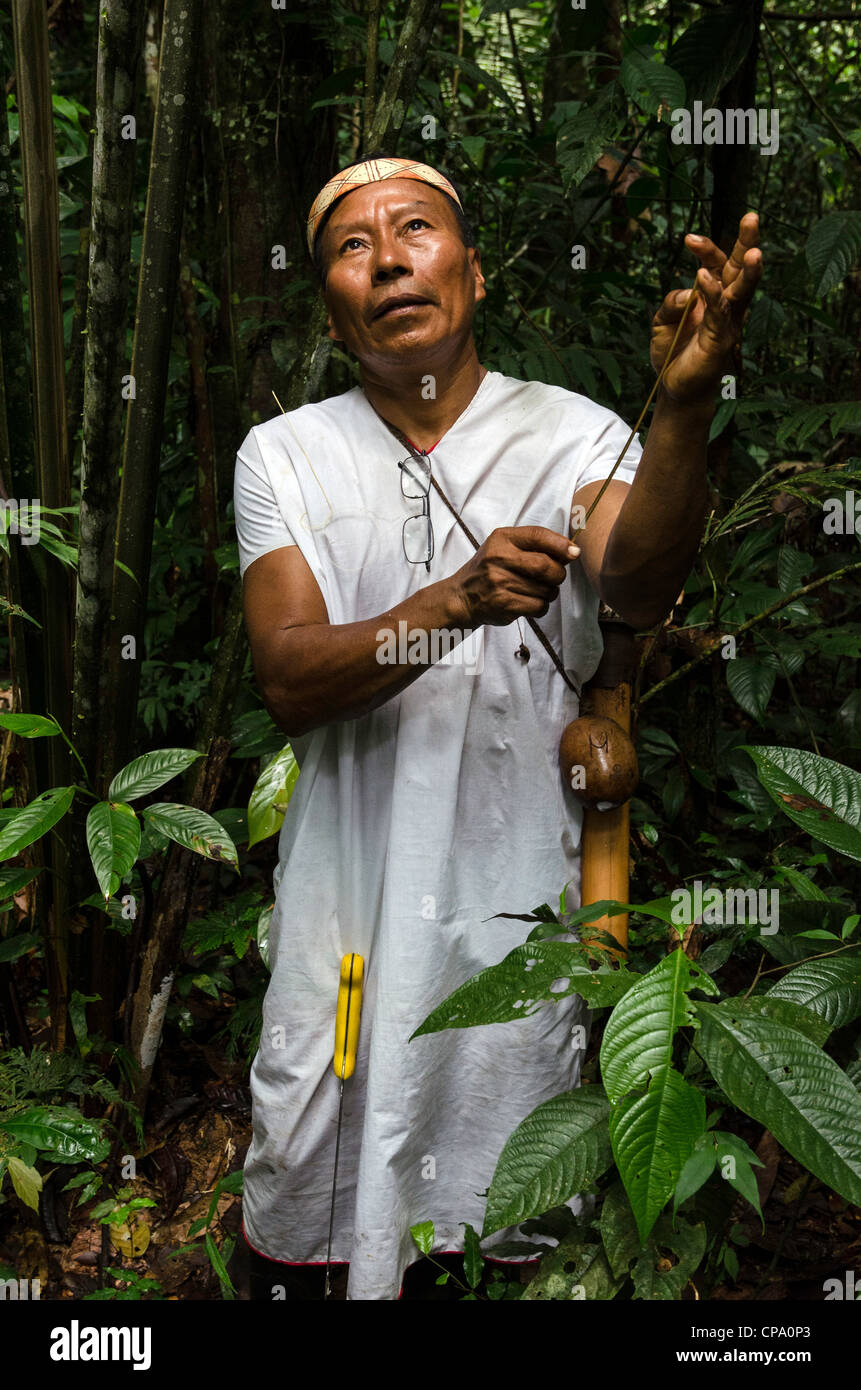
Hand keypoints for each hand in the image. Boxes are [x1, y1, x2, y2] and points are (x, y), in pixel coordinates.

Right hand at [449, 526, 578, 627]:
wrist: (462, 597)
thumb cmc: (489, 569)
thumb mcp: (504, 547)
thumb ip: (534, 545)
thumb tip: (572, 552)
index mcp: (502, 539)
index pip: (538, 536)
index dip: (561, 544)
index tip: (574, 553)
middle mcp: (499, 558)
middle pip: (546, 566)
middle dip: (558, 574)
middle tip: (554, 577)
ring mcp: (500, 582)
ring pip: (546, 589)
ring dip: (549, 592)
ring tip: (537, 590)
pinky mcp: (503, 604)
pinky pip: (539, 606)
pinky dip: (541, 606)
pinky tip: (530, 602)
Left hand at [650, 211, 762, 404]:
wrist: (674, 387)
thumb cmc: (672, 352)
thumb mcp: (662, 321)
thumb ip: (671, 303)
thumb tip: (687, 293)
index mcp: (714, 296)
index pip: (716, 265)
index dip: (705, 248)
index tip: (688, 238)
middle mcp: (727, 306)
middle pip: (740, 270)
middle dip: (747, 243)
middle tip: (752, 217)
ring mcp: (728, 323)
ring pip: (742, 291)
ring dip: (749, 271)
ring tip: (754, 251)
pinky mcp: (721, 340)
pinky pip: (719, 313)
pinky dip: (713, 295)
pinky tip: (704, 278)